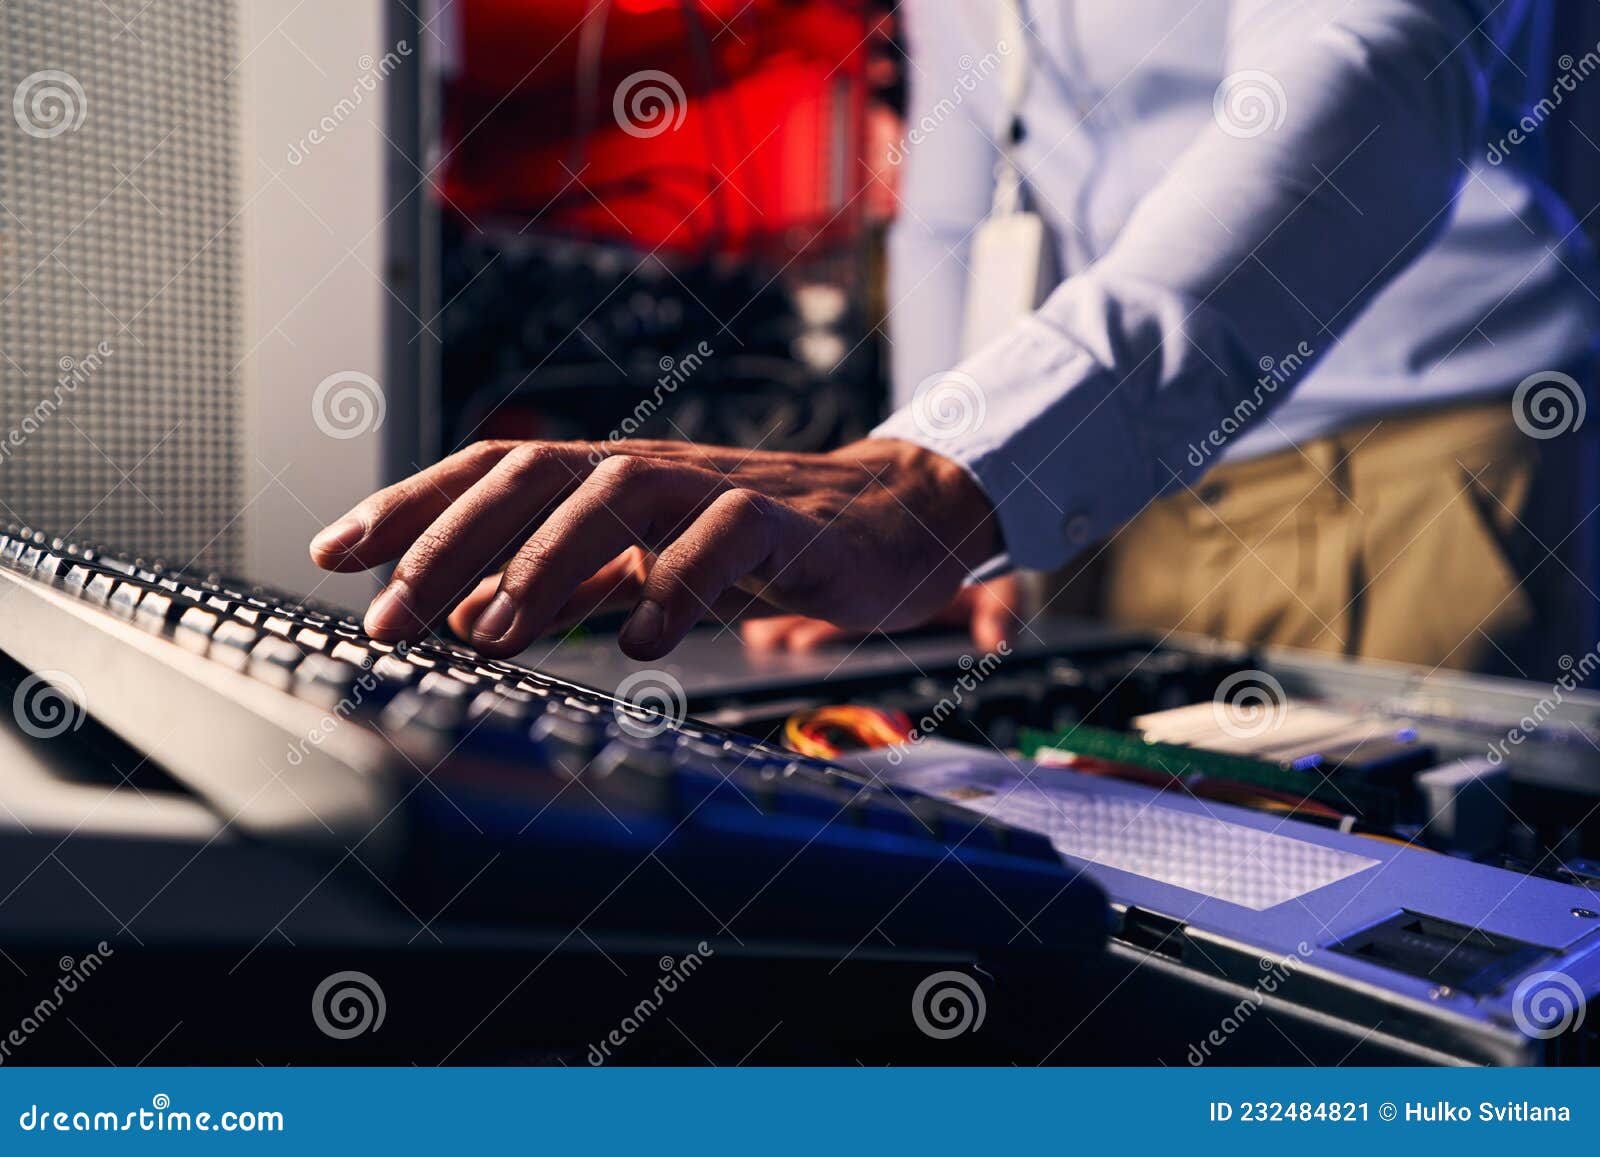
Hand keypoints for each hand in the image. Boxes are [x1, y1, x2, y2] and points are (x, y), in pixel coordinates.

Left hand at [309, 437, 998, 660]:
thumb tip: (466, 611)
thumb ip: (566, 579)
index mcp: (609, 476)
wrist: (886, 520)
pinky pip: (728, 538)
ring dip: (544, 564)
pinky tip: (642, 644)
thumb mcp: (643, 561)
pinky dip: (678, 586)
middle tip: (394, 615)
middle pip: (534, 473)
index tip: (334, 553)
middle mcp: (652, 469)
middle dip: (451, 540)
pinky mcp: (787, 521)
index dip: (411, 504)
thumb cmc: (758, 542)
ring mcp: (719, 487)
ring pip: (619, 493)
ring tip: (493, 633)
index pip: (491, 470)